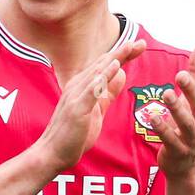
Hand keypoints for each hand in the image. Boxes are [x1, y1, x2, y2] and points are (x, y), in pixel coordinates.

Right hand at [38, 37, 146, 169]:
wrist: (53, 152)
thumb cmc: (73, 134)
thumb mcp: (96, 110)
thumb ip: (107, 93)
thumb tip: (120, 74)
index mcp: (82, 86)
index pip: (105, 66)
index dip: (122, 55)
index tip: (139, 46)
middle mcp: (78, 86)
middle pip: (103, 64)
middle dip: (122, 52)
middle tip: (140, 42)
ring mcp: (76, 95)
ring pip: (98, 72)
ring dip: (115, 58)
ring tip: (130, 46)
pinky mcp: (77, 107)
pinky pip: (92, 89)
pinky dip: (104, 76)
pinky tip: (114, 66)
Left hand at [146, 44, 194, 180]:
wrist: (186, 167)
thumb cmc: (191, 126)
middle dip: (192, 91)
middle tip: (181, 75)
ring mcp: (193, 140)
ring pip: (187, 123)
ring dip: (177, 108)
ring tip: (166, 94)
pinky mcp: (178, 151)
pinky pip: (170, 139)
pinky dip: (162, 128)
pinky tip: (153, 117)